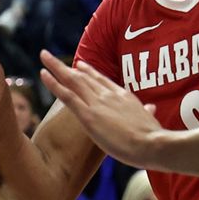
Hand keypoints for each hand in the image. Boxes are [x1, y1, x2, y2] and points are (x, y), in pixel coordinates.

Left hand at [38, 50, 162, 166]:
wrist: (154, 143)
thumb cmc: (154, 138)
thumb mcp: (150, 120)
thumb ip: (147, 113)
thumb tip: (151, 108)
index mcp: (124, 96)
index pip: (102, 81)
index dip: (89, 72)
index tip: (79, 65)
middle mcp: (108, 95)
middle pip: (83, 77)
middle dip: (66, 66)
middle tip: (51, 56)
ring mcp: (97, 103)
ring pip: (72, 81)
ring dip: (55, 67)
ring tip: (43, 56)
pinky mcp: (89, 115)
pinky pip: (67, 95)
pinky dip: (53, 84)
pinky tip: (43, 75)